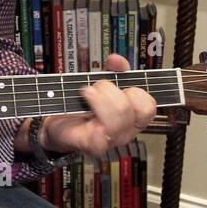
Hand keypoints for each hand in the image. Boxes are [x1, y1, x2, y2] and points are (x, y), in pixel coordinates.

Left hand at [40, 54, 155, 156]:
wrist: (58, 124)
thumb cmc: (82, 106)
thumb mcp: (103, 85)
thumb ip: (115, 71)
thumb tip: (116, 60)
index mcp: (133, 116)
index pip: (148, 105)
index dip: (134, 90)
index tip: (118, 83)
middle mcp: (126, 130)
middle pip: (128, 109)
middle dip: (108, 90)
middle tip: (94, 88)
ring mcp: (112, 141)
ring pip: (117, 120)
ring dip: (98, 100)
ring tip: (86, 94)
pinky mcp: (95, 147)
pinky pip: (101, 138)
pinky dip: (90, 116)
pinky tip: (81, 108)